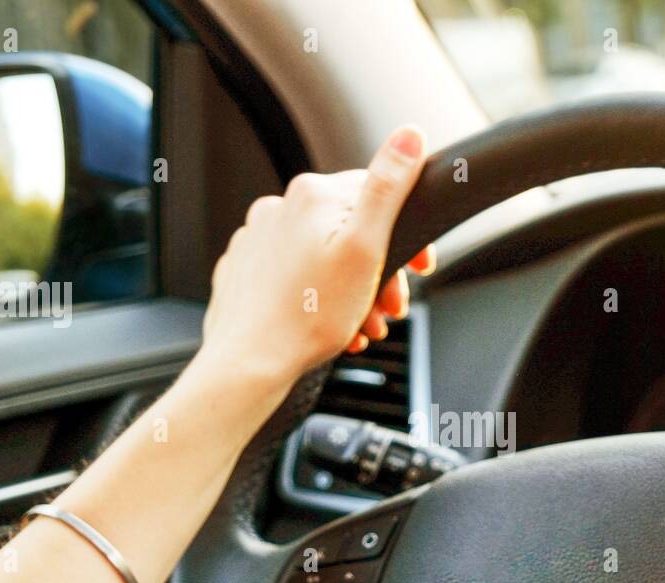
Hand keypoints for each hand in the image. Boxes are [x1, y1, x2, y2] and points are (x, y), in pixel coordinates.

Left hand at [195, 125, 434, 391]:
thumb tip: (409, 136)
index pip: (377, 196)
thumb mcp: (365, 249)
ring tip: (360, 324)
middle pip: (349, 231)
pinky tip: (329, 324)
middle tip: (388, 308)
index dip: (407, 235)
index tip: (419, 269)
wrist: (249, 363)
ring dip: (352, 290)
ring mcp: (258, 239)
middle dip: (379, 271)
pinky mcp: (246, 269)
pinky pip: (294, 277)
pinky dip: (318, 298)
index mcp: (313, 195)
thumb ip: (387, 188)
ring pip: (323, 257)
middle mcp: (279, 208)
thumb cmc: (307, 317)